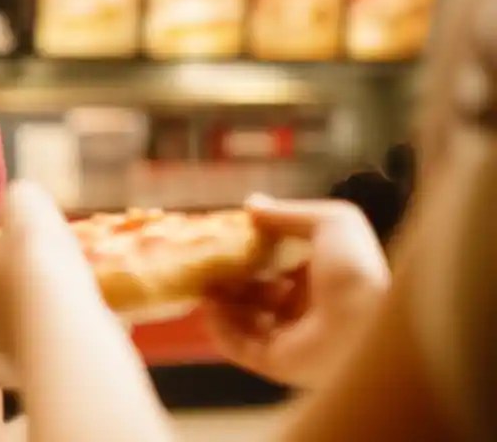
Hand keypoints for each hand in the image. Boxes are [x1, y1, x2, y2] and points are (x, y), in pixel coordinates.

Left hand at [0, 181, 111, 362]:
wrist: (64, 318)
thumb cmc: (36, 256)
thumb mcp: (26, 203)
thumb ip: (19, 198)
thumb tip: (20, 199)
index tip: (20, 249)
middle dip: (13, 285)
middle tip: (44, 271)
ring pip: (14, 322)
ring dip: (34, 309)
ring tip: (66, 293)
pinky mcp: (30, 367)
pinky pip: (41, 343)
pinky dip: (55, 332)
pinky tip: (79, 318)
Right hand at [204, 195, 390, 388]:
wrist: (362, 330)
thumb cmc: (354, 272)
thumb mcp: (333, 222)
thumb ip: (290, 212)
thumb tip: (251, 204)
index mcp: (327, 277)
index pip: (283, 262)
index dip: (256, 248)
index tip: (229, 234)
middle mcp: (308, 309)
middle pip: (259, 290)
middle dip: (233, 274)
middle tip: (209, 259)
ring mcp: (290, 338)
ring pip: (244, 317)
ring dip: (221, 299)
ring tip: (203, 279)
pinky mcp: (273, 362)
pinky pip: (237, 344)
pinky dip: (219, 326)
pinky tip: (207, 304)